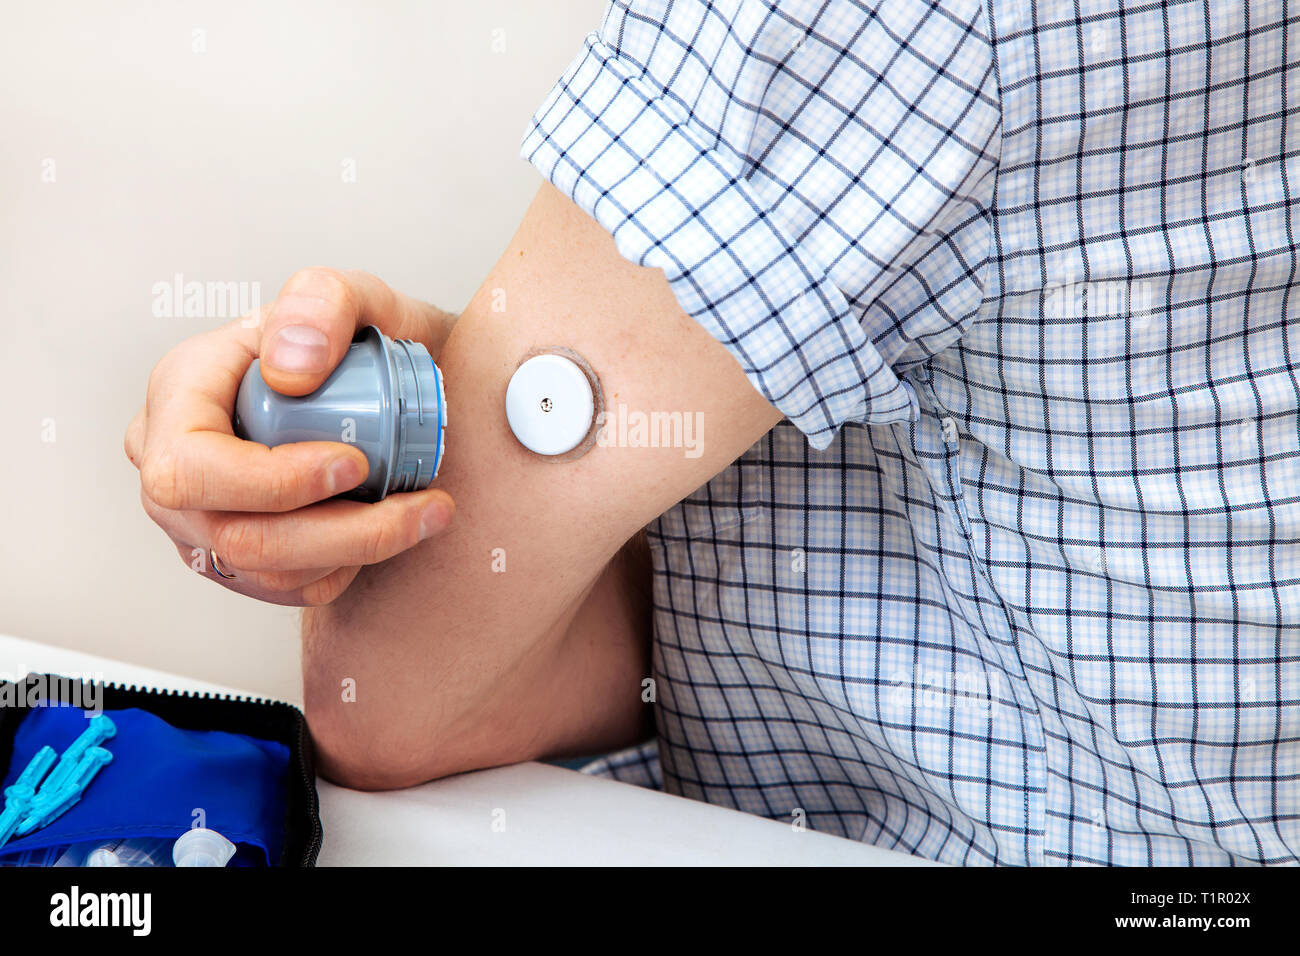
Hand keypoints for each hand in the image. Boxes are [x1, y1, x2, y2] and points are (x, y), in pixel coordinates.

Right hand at [124, 268, 457, 605]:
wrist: (386, 385)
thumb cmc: (358, 341)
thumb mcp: (357, 295)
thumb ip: (324, 302)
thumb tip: (290, 370)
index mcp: (180, 394)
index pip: (191, 467)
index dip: (271, 482)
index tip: (353, 463)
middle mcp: (172, 465)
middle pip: (232, 537)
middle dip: (336, 533)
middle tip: (413, 504)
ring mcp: (199, 520)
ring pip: (267, 573)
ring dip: (359, 552)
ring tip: (425, 513)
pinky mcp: (238, 559)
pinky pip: (289, 589)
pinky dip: (348, 568)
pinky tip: (387, 528)